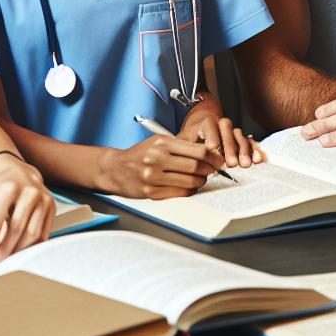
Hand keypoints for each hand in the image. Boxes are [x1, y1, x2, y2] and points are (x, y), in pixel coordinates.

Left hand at [0, 155, 54, 265]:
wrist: (22, 172)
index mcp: (8, 187)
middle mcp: (28, 192)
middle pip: (16, 228)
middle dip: (4, 249)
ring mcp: (43, 199)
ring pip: (32, 233)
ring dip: (17, 250)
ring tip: (5, 258)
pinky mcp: (51, 206)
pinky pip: (42, 232)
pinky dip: (31, 245)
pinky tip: (19, 249)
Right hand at [95, 136, 223, 198]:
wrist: (116, 168)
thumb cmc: (141, 154)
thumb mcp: (159, 142)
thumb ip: (181, 145)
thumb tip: (208, 152)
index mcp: (162, 143)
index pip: (197, 151)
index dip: (213, 157)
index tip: (219, 160)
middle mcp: (158, 159)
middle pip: (195, 166)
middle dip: (209, 170)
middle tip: (213, 170)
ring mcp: (153, 177)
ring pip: (189, 182)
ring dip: (200, 181)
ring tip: (201, 178)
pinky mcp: (151, 193)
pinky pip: (179, 193)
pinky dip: (189, 191)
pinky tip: (190, 186)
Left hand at [179, 99, 263, 168]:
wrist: (203, 121)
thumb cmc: (192, 135)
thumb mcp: (184, 139)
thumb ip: (185, 147)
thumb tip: (183, 158)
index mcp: (206, 122)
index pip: (210, 126)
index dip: (212, 137)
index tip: (212, 149)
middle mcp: (221, 124)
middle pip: (227, 131)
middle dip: (230, 148)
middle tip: (231, 163)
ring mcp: (233, 131)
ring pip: (240, 137)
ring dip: (244, 151)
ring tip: (245, 165)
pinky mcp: (241, 138)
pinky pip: (250, 142)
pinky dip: (255, 150)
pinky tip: (258, 160)